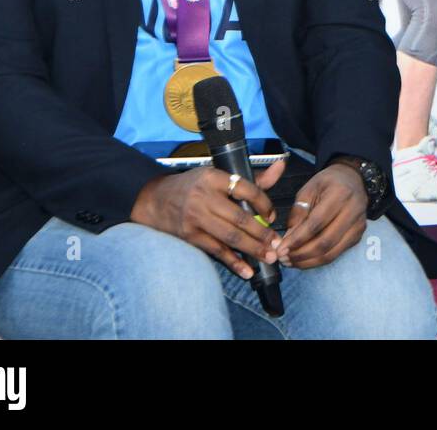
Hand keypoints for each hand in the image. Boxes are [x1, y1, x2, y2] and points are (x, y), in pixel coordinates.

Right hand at [130, 159, 284, 278]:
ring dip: (252, 249)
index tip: (272, 215)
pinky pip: (216, 251)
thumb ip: (252, 178)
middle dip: (262, 233)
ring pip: (230, 237)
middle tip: (277, 243)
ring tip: (268, 256)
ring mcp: (195, 218)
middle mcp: (204, 197)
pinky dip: (233, 262)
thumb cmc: (194, 186)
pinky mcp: (190, 236)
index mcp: (214, 178)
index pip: (246, 189)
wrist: (155, 199)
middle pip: (240, 218)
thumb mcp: (219, 176)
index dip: (264, 204)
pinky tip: (247, 271)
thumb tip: (281, 166)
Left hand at [277, 163, 366, 268]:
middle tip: (283, 259)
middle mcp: (353, 211)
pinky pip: (336, 254)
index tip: (280, 249)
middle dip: (301, 254)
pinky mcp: (358, 236)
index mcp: (340, 194)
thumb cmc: (328, 183)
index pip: (316, 223)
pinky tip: (304, 259)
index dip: (297, 239)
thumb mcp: (309, 189)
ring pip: (331, 253)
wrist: (352, 179)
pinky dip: (318, 260)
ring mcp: (358, 226)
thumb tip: (287, 240)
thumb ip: (298, 213)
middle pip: (325, 242)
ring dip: (308, 261)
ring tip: (290, 262)